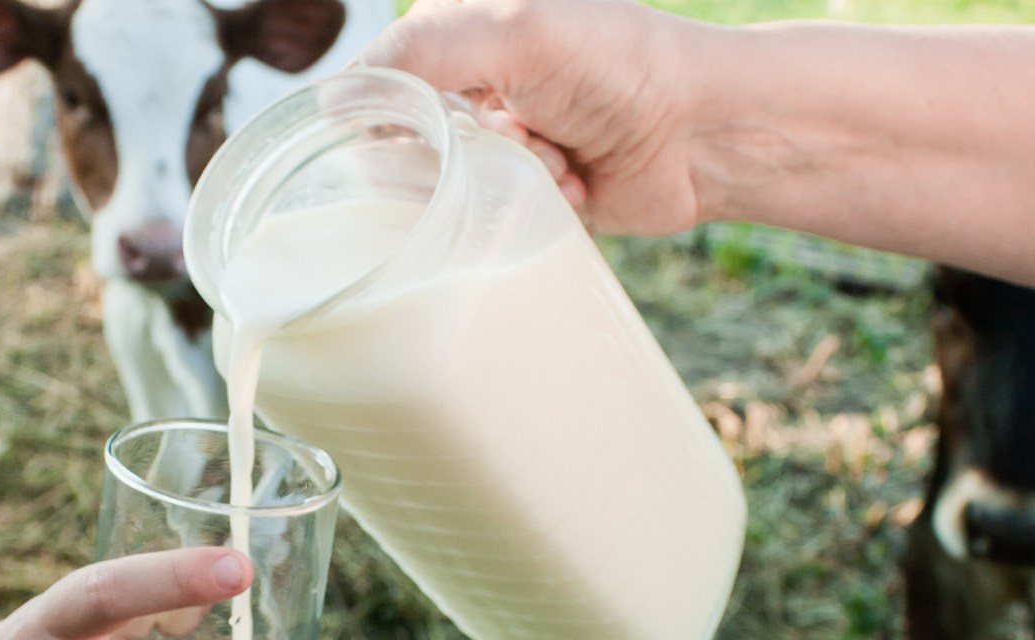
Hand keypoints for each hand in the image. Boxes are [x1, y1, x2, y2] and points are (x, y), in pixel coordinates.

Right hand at [358, 0, 705, 234]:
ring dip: (509, 174)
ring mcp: (504, 139)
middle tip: (522, 130)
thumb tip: (332, 99)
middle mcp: (476, 82)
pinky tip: (576, 181)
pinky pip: (495, 215)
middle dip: (469, 146)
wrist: (702, 132)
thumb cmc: (617, 64)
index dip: (399, 107)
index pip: (384, 78)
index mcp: (463, 29)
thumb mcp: (513, 34)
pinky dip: (536, 202)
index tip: (439, 123)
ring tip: (560, 156)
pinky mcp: (530, 190)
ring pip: (455, 184)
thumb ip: (419, 54)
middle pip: (414, 139)